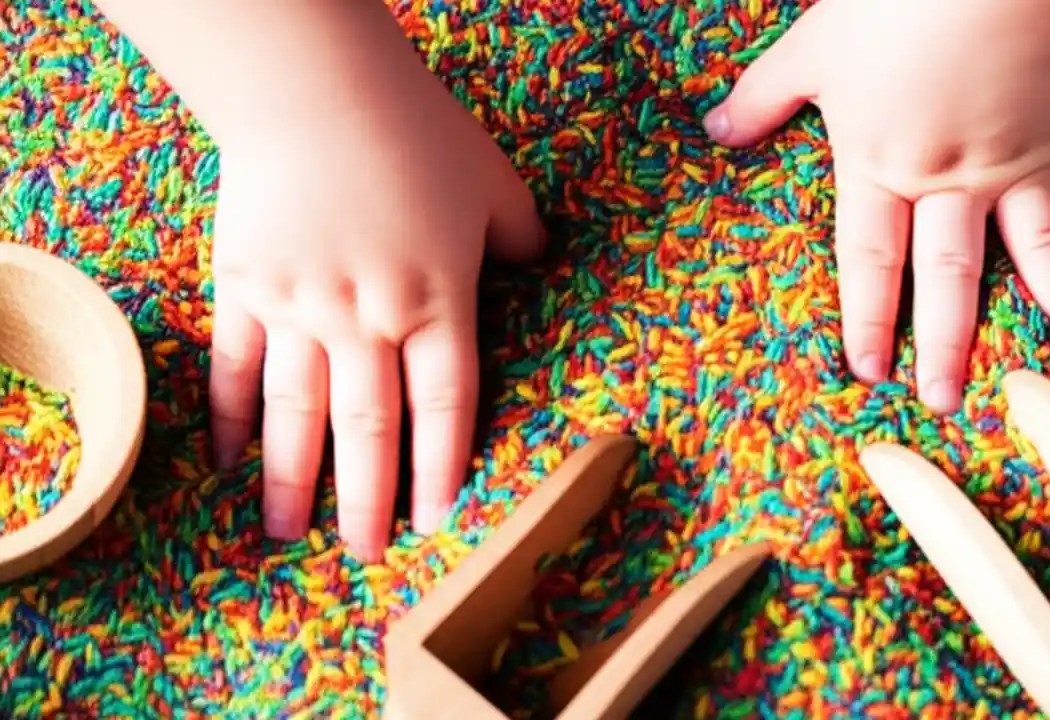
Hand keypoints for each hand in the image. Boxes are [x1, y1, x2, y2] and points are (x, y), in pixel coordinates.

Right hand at [208, 62, 543, 560]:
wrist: (314, 87)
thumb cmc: (414, 131)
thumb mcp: (494, 183)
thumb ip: (522, 236)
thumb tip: (538, 263)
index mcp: (435, 301)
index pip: (445, 408)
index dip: (442, 469)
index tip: (436, 521)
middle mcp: (367, 320)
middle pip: (369, 430)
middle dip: (367, 501)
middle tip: (363, 555)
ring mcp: (297, 308)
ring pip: (295, 413)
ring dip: (291, 480)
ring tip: (286, 534)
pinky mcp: (243, 287)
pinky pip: (233, 366)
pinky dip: (227, 416)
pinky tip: (224, 460)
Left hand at [704, 0, 1049, 411]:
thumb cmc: (892, 9)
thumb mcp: (810, 51)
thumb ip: (763, 97)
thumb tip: (716, 129)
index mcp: (883, 167)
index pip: (870, 264)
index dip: (868, 322)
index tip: (871, 375)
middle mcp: (951, 181)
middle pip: (950, 276)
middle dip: (951, 344)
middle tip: (952, 403)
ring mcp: (1015, 159)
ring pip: (1038, 248)